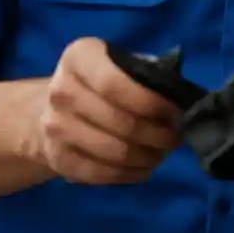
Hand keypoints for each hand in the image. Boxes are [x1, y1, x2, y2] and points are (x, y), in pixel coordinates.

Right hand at [27, 38, 182, 184]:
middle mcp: (60, 91)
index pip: (114, 84)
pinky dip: (130, 174)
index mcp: (80, 58)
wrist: (51, 108)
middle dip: (158, 134)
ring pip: (115, 152)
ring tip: (163, 152)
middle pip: (120, 122)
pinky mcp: (57, 159)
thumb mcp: (122, 65)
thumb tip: (182, 100)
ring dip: (148, 156)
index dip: (150, 102)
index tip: (175, 112)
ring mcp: (54, 128)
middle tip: (176, 137)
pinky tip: (144, 167)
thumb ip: (148, 76)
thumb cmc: (102, 83)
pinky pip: (102, 174)